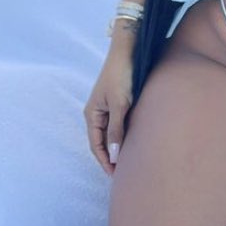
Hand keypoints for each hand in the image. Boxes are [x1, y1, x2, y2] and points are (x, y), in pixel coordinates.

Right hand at [83, 47, 133, 176]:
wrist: (129, 49)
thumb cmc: (122, 74)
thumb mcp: (120, 104)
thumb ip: (116, 130)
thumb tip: (114, 156)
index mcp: (92, 114)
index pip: (96, 146)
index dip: (105, 162)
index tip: (115, 176)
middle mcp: (97, 112)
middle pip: (102, 142)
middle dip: (110, 157)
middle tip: (123, 174)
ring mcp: (107, 107)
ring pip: (111, 133)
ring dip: (117, 146)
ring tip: (128, 162)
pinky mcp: (118, 101)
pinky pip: (118, 123)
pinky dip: (123, 134)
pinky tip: (133, 141)